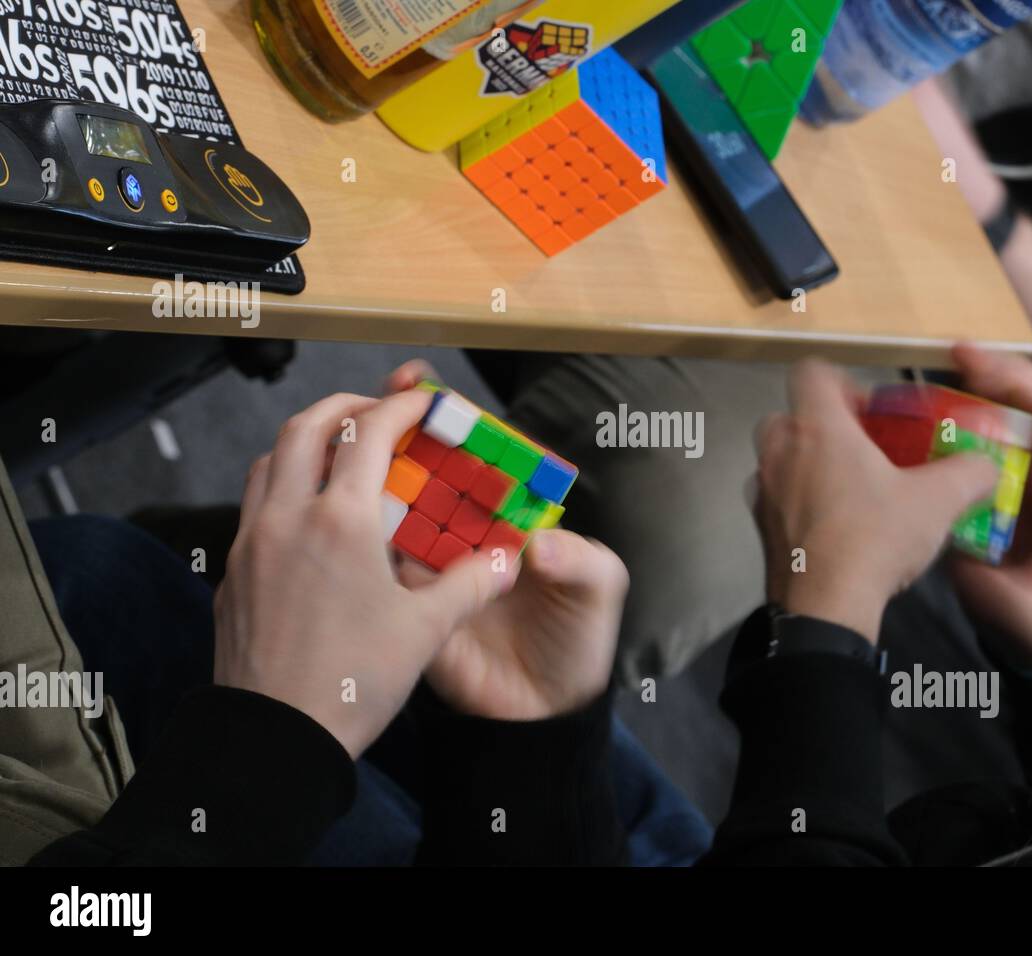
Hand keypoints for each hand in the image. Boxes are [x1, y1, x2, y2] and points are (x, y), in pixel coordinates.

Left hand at [214, 388, 512, 757]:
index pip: (369, 432)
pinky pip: (254, 505)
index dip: (401, 406)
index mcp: (341, 520)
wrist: (273, 738)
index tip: (423, 401)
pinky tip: (309, 519)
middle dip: (345, 406)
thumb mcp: (426, 631)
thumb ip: (471, 583)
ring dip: (305, 441)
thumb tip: (507, 558)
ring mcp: (251, 543)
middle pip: (306, 426)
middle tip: (376, 412)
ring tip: (339, 454)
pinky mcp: (232, 572)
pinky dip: (282, 486)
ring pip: (269, 461)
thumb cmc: (353, 682)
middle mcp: (288, 517)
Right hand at [383, 356, 628, 719]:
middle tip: (377, 401)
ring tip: (354, 452)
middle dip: (395, 428)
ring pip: (392, 509)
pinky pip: (377, 570)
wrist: (546, 711)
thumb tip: (538, 549)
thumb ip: (581, 563)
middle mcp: (462, 526)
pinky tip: (346, 525)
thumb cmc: (580, 637)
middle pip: (423, 467)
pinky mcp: (407, 603)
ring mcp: (430, 562)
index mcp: (507, 510)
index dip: (447, 414)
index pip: (475, 450)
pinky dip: (362, 547)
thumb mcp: (599, 590)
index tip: (421, 385)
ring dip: (373, 477)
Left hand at [754, 359, 998, 641]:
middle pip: (793, 416)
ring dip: (810, 464)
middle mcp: (780, 451)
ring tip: (852, 489)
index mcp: (817, 427)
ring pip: (781, 459)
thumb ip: (969, 471)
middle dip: (825, 426)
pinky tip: (835, 527)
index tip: (869, 408)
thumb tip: (988, 464)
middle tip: (864, 448)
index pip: (812, 372)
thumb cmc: (875, 538)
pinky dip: (801, 502)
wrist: (824, 608)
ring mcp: (764, 490)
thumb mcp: (939, 500)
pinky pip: (779, 498)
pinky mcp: (760, 528)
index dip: (841, 380)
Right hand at [946, 343, 1031, 670]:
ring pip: (1021, 416)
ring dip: (991, 382)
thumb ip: (1000, 594)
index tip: (1002, 382)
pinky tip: (940, 396)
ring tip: (954, 359)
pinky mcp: (1007, 484)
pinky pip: (992, 437)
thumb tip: (959, 553)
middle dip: (1011, 375)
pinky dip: (970, 411)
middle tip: (964, 353)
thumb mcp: (1029, 621)